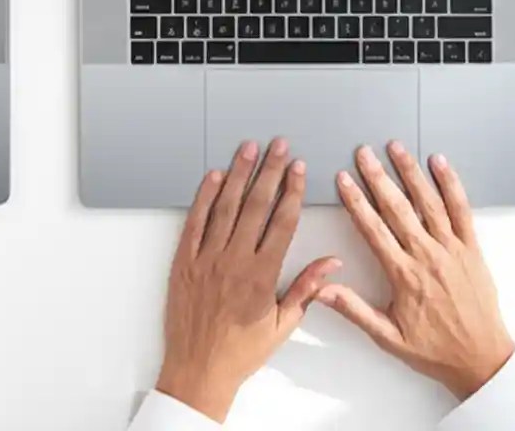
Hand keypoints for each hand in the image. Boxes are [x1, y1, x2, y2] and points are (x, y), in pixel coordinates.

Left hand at [156, 139, 341, 421]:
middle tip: (279, 145)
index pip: (282, 222)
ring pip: (224, 207)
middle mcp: (234, 261)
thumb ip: (306, 289)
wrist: (198, 369)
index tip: (299, 168)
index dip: (292, 191)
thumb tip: (331, 264)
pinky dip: (203, 197)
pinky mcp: (183, 262)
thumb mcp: (282, 324)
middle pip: (256, 205)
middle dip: (270, 171)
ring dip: (238, 174)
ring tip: (248, 148)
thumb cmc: (241, 351)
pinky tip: (213, 176)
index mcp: (262, 275)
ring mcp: (206, 259)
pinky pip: (194, 222)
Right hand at [318, 143, 514, 399]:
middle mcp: (428, 256)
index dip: (356, 201)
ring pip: (428, 202)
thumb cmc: (435, 351)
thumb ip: (353, 309)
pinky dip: (451, 185)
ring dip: (410, 173)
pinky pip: (462, 210)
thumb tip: (322, 290)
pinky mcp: (473, 249)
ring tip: (396, 148)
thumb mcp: (387, 337)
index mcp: (404, 275)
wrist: (482, 360)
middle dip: (377, 177)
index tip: (343, 179)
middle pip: (397, 208)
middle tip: (363, 153)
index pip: (373, 229)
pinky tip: (440, 164)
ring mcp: (453, 250)